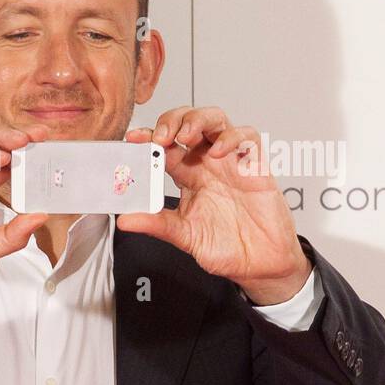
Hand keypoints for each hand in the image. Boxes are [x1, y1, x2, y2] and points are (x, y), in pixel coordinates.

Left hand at [118, 106, 311, 304]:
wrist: (260, 263)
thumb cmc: (226, 247)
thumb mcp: (184, 236)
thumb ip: (156, 224)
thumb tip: (124, 220)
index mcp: (188, 176)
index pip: (165, 146)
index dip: (148, 137)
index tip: (133, 139)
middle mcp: (208, 164)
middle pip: (189, 123)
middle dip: (172, 121)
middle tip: (160, 136)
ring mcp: (232, 163)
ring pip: (216, 120)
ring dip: (198, 120)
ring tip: (185, 136)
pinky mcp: (257, 167)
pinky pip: (248, 138)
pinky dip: (232, 137)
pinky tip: (218, 152)